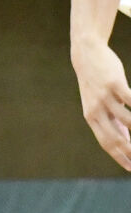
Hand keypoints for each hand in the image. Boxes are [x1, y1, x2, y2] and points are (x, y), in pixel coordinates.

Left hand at [73, 41, 130, 171]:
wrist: (86, 55)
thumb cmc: (96, 83)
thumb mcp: (98, 104)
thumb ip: (111, 121)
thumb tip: (125, 141)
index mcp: (92, 117)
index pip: (106, 143)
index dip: (120, 157)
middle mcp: (96, 110)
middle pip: (116, 138)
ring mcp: (105, 97)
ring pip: (129, 121)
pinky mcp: (114, 84)